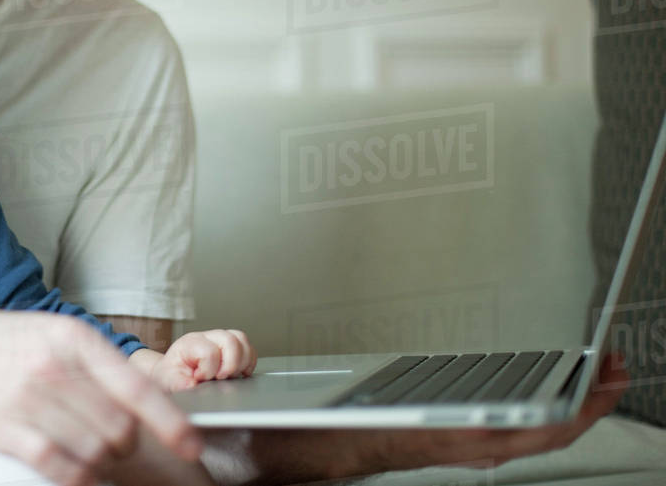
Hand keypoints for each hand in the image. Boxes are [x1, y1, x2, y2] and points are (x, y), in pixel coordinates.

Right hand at [0, 307, 203, 485]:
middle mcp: (54, 368)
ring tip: (92, 459)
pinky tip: (76, 475)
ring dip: (102, 464)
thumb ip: (88, 359)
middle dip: (127, 445)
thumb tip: (137, 393)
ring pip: (94, 452)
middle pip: (119, 428)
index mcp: (71, 338)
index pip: (137, 387)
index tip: (192, 444)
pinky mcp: (4, 431)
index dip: (172, 422)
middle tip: (116, 447)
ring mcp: (28, 401)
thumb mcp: (45, 331)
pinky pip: (60, 467)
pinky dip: (77, 479)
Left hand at [152, 330, 256, 392]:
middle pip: (230, 340)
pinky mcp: (230, 348)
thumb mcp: (169, 381)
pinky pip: (248, 348)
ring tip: (231, 376)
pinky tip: (240, 373)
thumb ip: (181, 383)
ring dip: (242, 362)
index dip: (208, 370)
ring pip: (241, 340)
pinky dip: (249, 362)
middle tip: (220, 378)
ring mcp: (219, 340)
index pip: (209, 351)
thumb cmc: (171, 376)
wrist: (171, 374)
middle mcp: (206, 337)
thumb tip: (194, 386)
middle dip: (230, 364)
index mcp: (189, 343)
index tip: (201, 379)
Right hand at [223, 354, 628, 483]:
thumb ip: (218, 375)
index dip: (517, 424)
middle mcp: (394, 443)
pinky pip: (473, 427)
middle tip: (611, 377)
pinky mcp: (400, 431)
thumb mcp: (224, 403)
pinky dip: (514, 410)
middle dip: (562, 412)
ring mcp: (403, 439)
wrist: (226, 456)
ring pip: (491, 434)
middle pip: (495, 437)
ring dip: (547, 413)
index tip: (566, 404)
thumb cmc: (232, 433)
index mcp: (366, 438)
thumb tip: (210, 365)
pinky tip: (531, 393)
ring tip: (591, 382)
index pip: (457, 436)